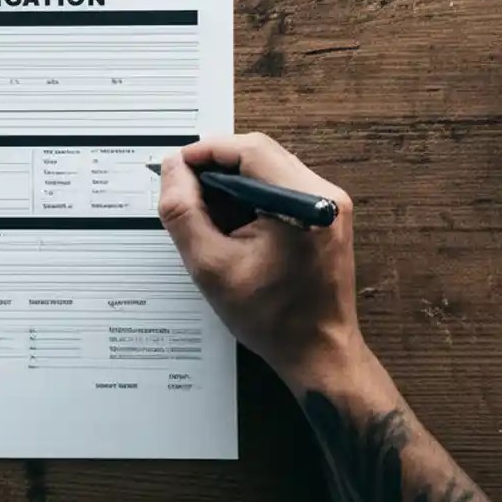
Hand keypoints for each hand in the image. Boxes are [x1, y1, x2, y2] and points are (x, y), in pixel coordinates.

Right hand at [157, 133, 362, 385]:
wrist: (318, 352)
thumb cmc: (272, 318)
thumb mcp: (210, 265)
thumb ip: (183, 212)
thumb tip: (171, 169)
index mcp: (303, 202)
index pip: (248, 149)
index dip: (205, 152)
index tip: (174, 168)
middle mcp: (325, 195)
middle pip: (260, 154)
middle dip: (216, 168)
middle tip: (184, 192)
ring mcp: (330, 204)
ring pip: (269, 169)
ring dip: (232, 184)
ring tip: (206, 216)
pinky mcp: (326, 216)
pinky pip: (281, 189)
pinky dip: (250, 198)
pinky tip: (231, 226)